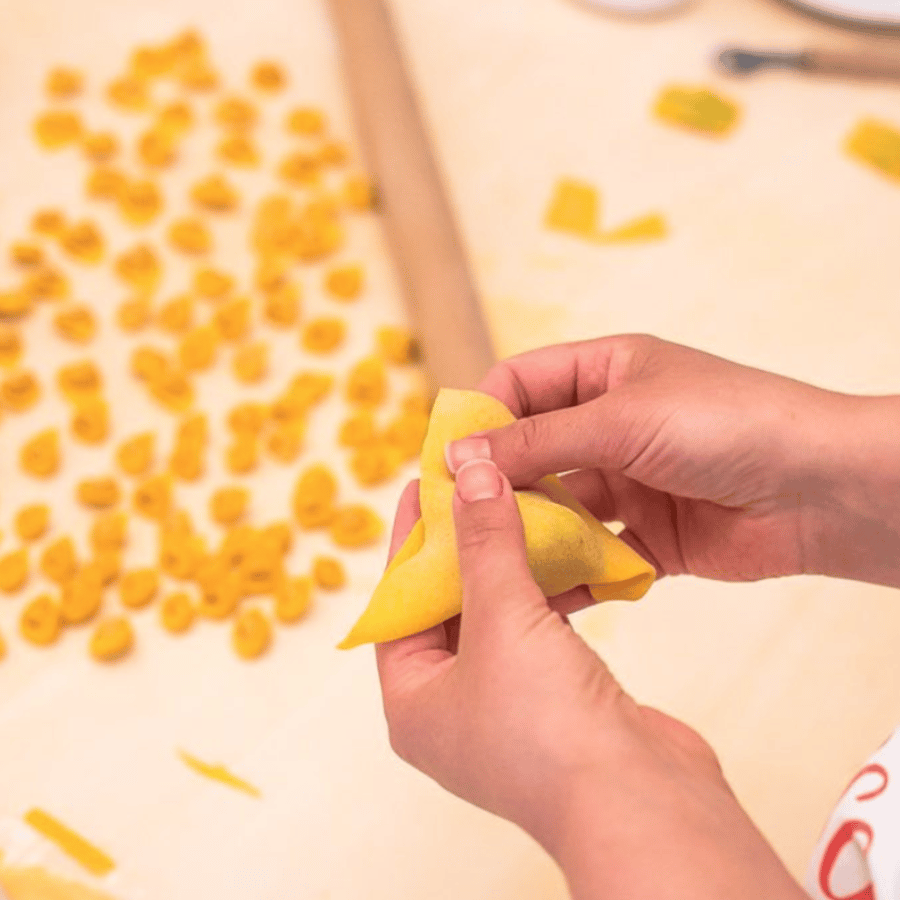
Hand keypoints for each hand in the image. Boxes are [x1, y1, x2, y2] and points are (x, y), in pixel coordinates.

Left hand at [376, 467, 805, 899]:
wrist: (640, 801)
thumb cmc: (546, 727)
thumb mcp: (502, 620)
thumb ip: (486, 545)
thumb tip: (472, 473)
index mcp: (413, 703)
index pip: (398, 604)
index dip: (410, 542)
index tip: (424, 486)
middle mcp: (453, 710)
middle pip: (446, 608)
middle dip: (459, 547)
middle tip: (469, 486)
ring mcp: (508, 709)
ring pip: (496, 617)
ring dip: (505, 564)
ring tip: (511, 502)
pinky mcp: (557, 702)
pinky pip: (538, 630)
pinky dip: (543, 591)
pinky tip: (554, 549)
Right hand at [445, 333, 899, 587]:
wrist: (820, 489)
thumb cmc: (727, 424)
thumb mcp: (621, 419)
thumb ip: (537, 441)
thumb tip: (459, 453)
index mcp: (606, 372)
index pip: (520, 384)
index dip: (481, 416)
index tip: (446, 457)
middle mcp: (612, 425)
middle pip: (532, 451)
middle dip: (496, 483)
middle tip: (455, 520)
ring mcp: (631, 481)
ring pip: (559, 507)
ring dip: (529, 531)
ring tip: (489, 561)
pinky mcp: (650, 535)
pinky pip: (596, 553)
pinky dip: (570, 571)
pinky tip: (540, 591)